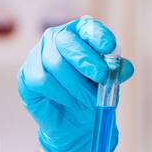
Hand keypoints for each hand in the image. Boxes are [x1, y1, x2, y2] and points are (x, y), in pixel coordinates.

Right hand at [18, 17, 133, 151]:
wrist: (75, 124)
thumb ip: (116, 72)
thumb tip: (125, 67)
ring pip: (55, 63)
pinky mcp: (27, 74)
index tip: (109, 47)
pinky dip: (60, 93)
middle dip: (86, 61)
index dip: (97, 35)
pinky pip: (42, 80)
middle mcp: (55, 39)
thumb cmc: (92, 96)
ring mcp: (37, 55)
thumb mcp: (109, 84)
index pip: (87, 27)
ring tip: (90, 100)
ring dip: (77, 85)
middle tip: (101, 77)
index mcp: (79, 35)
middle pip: (67, 42)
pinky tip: (71, 101)